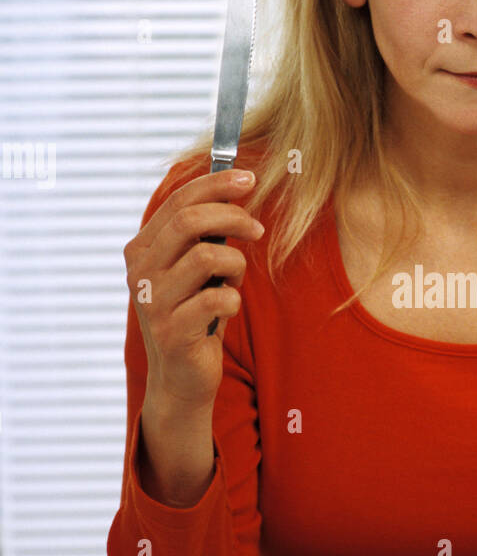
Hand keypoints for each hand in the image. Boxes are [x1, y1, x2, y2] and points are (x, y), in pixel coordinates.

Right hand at [123, 168, 263, 409]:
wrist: (181, 377)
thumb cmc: (195, 315)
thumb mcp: (194, 269)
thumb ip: (202, 235)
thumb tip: (235, 187)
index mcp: (141, 249)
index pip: (178, 201)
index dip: (216, 184)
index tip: (249, 178)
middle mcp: (140, 272)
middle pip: (190, 221)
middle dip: (233, 217)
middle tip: (257, 229)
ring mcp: (153, 302)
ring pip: (208, 257)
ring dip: (236, 265)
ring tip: (235, 281)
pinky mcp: (172, 331)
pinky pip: (219, 298)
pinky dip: (234, 299)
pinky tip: (227, 308)